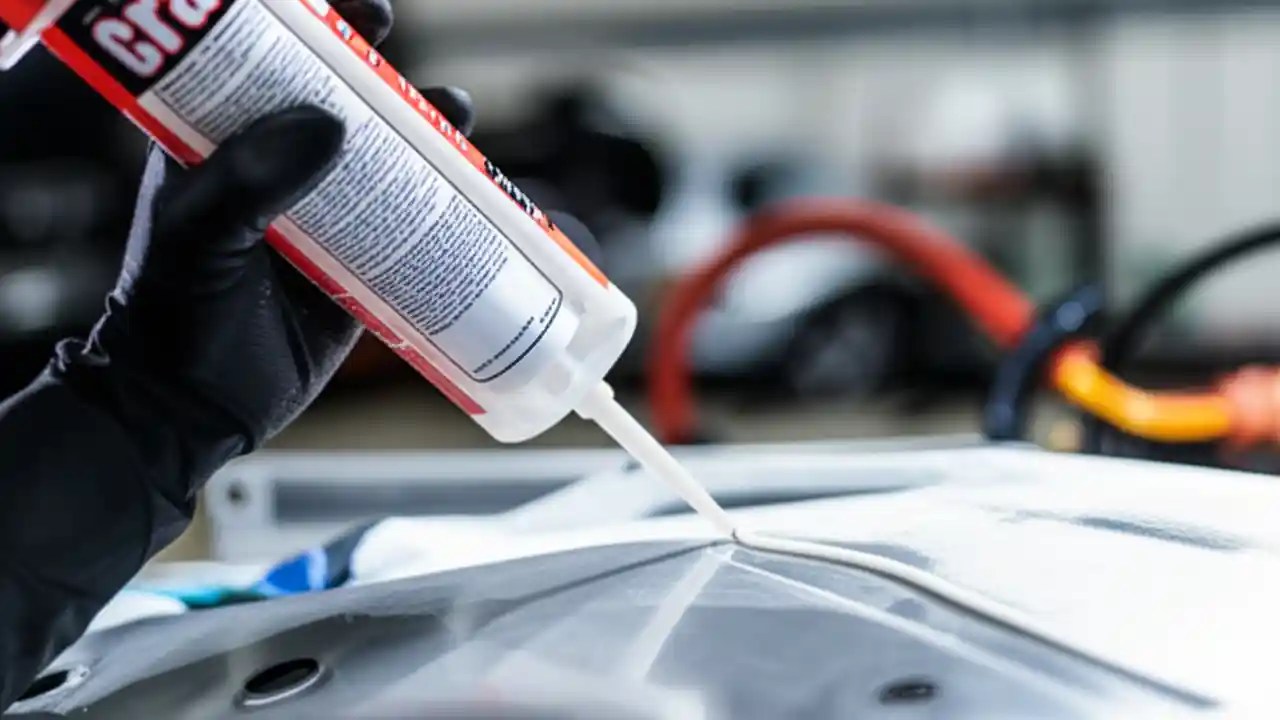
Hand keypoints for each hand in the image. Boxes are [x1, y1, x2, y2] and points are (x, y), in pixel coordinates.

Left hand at [51, 1, 474, 489]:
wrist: (189, 410)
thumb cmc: (173, 314)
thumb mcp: (199, 233)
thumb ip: (251, 176)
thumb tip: (330, 122)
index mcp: (225, 145)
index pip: (275, 65)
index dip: (322, 29)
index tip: (365, 12)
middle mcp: (281, 175)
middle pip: (347, 108)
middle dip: (391, 84)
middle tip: (423, 75)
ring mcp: (326, 224)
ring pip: (390, 168)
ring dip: (431, 142)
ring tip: (461, 122)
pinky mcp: (360, 274)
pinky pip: (411, 235)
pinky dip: (449, 216)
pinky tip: (481, 199)